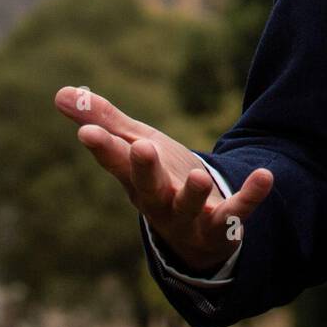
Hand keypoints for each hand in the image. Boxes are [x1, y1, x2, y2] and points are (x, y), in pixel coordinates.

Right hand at [53, 85, 272, 273]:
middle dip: (143, 169)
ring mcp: (189, 217)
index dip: (102, 147)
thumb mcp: (135, 147)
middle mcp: (158, 202)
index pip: (115, 162)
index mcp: (135, 181)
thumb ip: (105, 121)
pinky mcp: (222, 225)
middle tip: (141, 146)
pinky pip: (236, 212)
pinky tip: (265, 175)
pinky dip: (250, 196)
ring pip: (188, 207)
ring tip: (200, 176)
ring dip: (193, 193)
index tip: (86, 131)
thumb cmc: (159, 179)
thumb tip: (60, 92)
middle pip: (148, 188)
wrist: (195, 235)